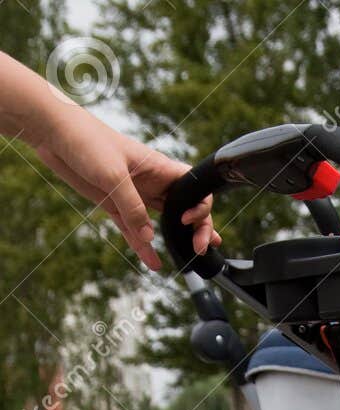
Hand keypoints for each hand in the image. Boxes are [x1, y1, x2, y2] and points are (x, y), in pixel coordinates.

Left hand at [33, 102, 216, 269]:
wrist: (54, 132)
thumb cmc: (86, 140)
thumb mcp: (113, 175)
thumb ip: (132, 208)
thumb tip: (149, 237)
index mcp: (158, 167)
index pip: (192, 187)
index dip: (199, 205)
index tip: (188, 221)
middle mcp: (150, 181)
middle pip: (182, 207)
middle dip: (197, 227)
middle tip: (201, 247)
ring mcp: (133, 194)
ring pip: (160, 221)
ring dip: (175, 239)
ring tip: (192, 256)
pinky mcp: (114, 204)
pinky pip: (133, 230)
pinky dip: (142, 246)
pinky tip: (152, 262)